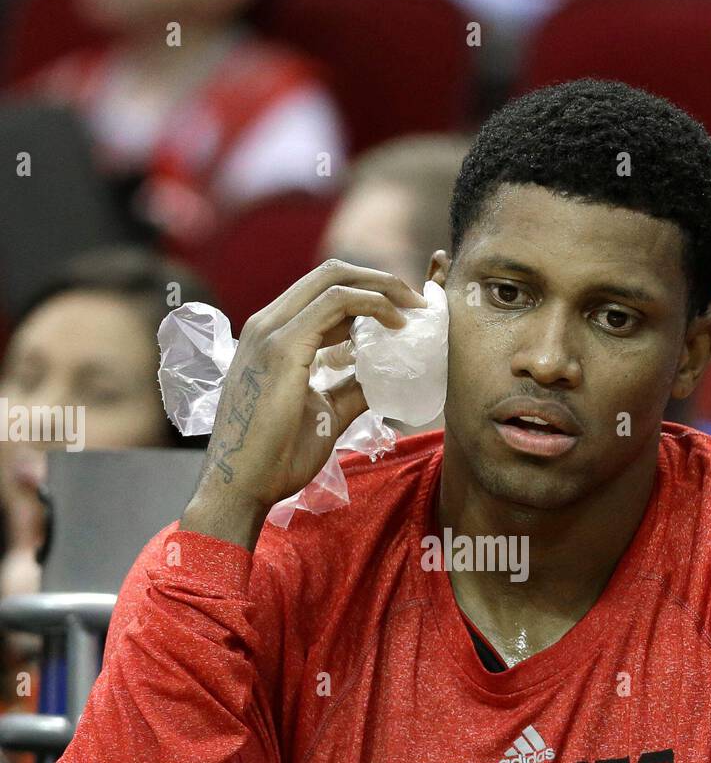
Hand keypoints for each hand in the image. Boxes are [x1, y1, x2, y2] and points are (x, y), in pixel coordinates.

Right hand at [191, 260, 425, 516]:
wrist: (240, 487)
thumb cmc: (275, 457)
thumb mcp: (323, 414)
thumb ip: (350, 390)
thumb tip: (384, 380)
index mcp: (272, 336)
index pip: (322, 292)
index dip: (367, 290)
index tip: (404, 310)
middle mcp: (268, 323)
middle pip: (331, 274)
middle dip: (381, 280)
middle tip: (418, 302)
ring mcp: (271, 330)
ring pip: (334, 279)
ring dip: (383, 287)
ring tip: (415, 308)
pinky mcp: (283, 346)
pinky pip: (337, 303)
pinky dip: (374, 305)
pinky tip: (398, 325)